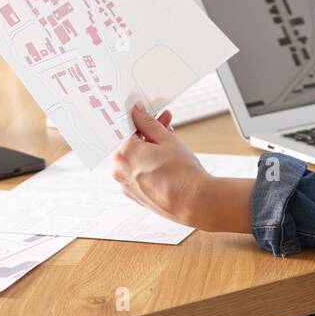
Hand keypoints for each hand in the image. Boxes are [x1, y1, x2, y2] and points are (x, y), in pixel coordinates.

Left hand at [111, 103, 211, 227]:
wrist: (194, 203)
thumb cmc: (182, 174)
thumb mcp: (166, 140)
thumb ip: (148, 123)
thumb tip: (138, 112)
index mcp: (123, 154)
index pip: (128, 129)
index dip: (143, 120)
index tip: (153, 116)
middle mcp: (120, 171)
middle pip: (131, 145)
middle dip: (149, 134)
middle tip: (167, 126)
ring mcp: (127, 186)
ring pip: (136, 160)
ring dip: (150, 149)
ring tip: (171, 144)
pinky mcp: (136, 196)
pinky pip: (139, 174)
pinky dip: (149, 165)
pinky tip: (166, 160)